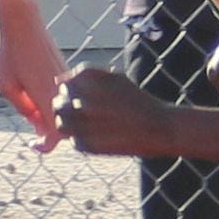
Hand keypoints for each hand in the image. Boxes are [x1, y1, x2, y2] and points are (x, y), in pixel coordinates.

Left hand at [0, 0, 65, 148]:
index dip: (46, 146)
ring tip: (29, 105)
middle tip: (31, 128)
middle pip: (62, 126)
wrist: (23, 22)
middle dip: (47, 132)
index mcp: (45, 96)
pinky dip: (53, 103)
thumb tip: (35, 121)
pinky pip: (64, 96)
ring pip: (64, 111)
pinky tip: (36, 93)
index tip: (34, 145)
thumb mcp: (6, 85)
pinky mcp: (66, 73)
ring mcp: (65, 81)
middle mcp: (60, 90)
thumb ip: (22, 107)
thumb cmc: (10, 52)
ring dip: (50, 116)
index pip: (55, 134)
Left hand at [51, 63, 175, 157]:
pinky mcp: (89, 145)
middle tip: (81, 112)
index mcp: (89, 80)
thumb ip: (86, 74)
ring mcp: (84, 123)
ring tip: (84, 125)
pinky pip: (74, 141)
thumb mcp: (115, 77)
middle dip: (65, 106)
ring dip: (68, 123)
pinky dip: (81, 139)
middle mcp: (83, 100)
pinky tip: (97, 136)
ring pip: (61, 123)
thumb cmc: (137, 100)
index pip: (64, 83)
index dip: (72, 90)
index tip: (84, 97)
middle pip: (59, 103)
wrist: (159, 127)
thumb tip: (58, 80)